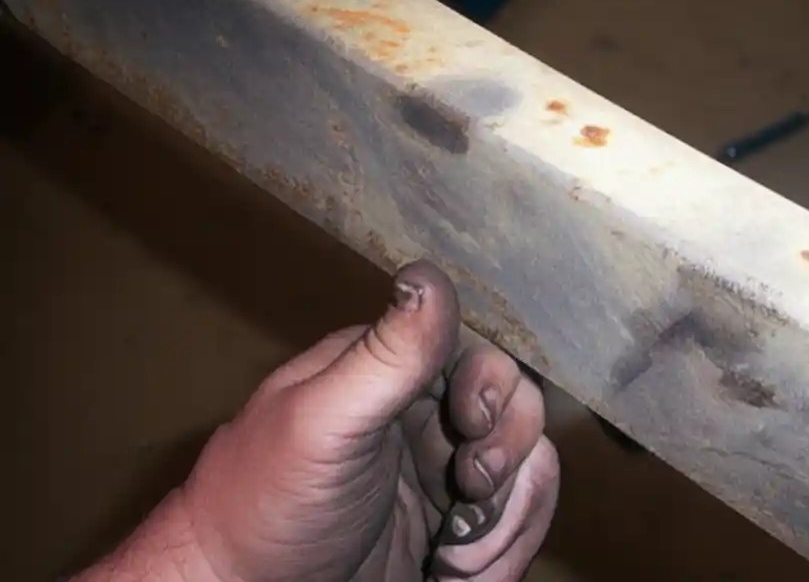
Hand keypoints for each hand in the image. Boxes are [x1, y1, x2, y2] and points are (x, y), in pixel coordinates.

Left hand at [75, 261, 558, 581]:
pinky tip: (456, 574)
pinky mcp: (455, 530)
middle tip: (465, 497)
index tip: (467, 428)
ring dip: (508, 524)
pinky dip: (504, 556)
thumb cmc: (262, 507)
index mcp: (393, 373)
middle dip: (506, 465)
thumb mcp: (322, 424)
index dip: (494, 393)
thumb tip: (428, 272)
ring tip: (456, 561)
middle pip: (522, 414)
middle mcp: (427, 416)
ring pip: (531, 474)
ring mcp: (445, 474)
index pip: (487, 355)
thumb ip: (384, 356)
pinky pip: (518, 525)